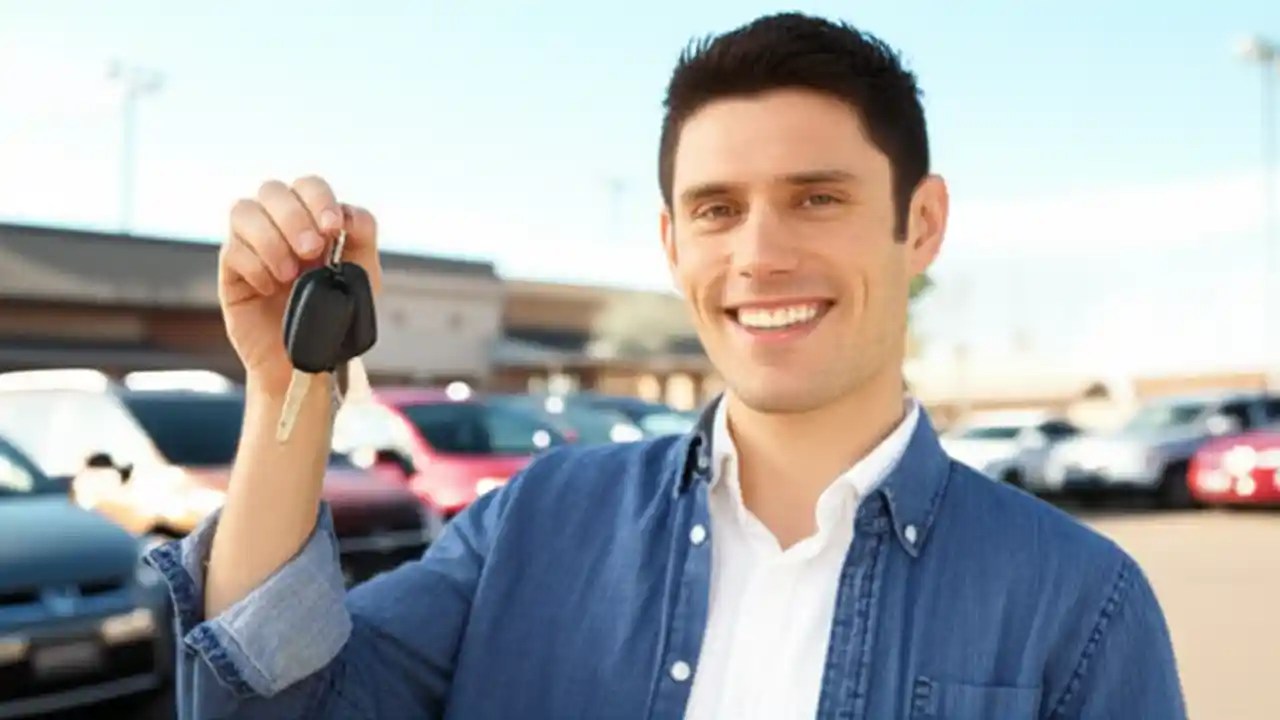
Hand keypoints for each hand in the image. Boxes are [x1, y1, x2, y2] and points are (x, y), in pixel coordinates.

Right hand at [219, 176, 381, 396]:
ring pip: (243, 211)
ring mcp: (252, 244)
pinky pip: (232, 250)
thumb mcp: (362, 275)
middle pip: (272, 190)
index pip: (308, 186)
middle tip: (312, 251)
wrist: (311, 359)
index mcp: (313, 219)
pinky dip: (254, 266)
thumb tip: (347, 212)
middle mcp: (279, 224)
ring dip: (270, 239)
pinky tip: (269, 288)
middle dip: (294, 217)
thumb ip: (362, 237)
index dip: (319, 199)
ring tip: (290, 275)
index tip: (333, 226)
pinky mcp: (232, 271)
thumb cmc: (337, 312)